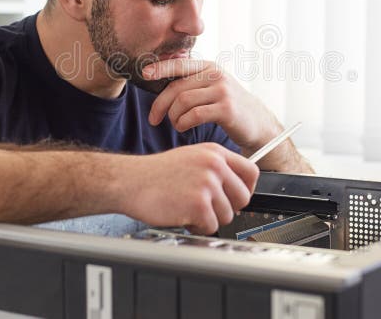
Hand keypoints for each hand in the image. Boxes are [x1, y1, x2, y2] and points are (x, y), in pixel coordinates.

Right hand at [118, 143, 258, 233]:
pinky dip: (197, 227)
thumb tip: (237, 189)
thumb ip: (215, 168)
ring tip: (189, 210)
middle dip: (228, 208)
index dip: (247, 189)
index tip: (237, 197)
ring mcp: (207, 183)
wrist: (129, 181)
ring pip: (227, 215)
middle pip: (243, 197)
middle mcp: (214, 165)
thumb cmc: (155, 173)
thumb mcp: (191, 157)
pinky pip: (211, 226)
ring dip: (209, 219)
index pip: (251, 172)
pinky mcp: (198, 203)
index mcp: (215, 152)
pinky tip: (183, 216)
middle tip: (209, 209)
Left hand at [143, 59, 281, 151]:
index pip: (179, 65)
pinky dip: (183, 124)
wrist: (257, 123)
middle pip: (177, 88)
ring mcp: (222, 91)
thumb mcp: (213, 87)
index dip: (160, 68)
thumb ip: (192, 82)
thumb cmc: (228, 106)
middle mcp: (216, 75)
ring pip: (183, 102)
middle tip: (154, 119)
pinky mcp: (226, 109)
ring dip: (173, 117)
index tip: (144, 74)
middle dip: (160, 105)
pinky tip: (183, 128)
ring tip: (175, 124)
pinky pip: (193, 115)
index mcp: (209, 67)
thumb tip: (159, 79)